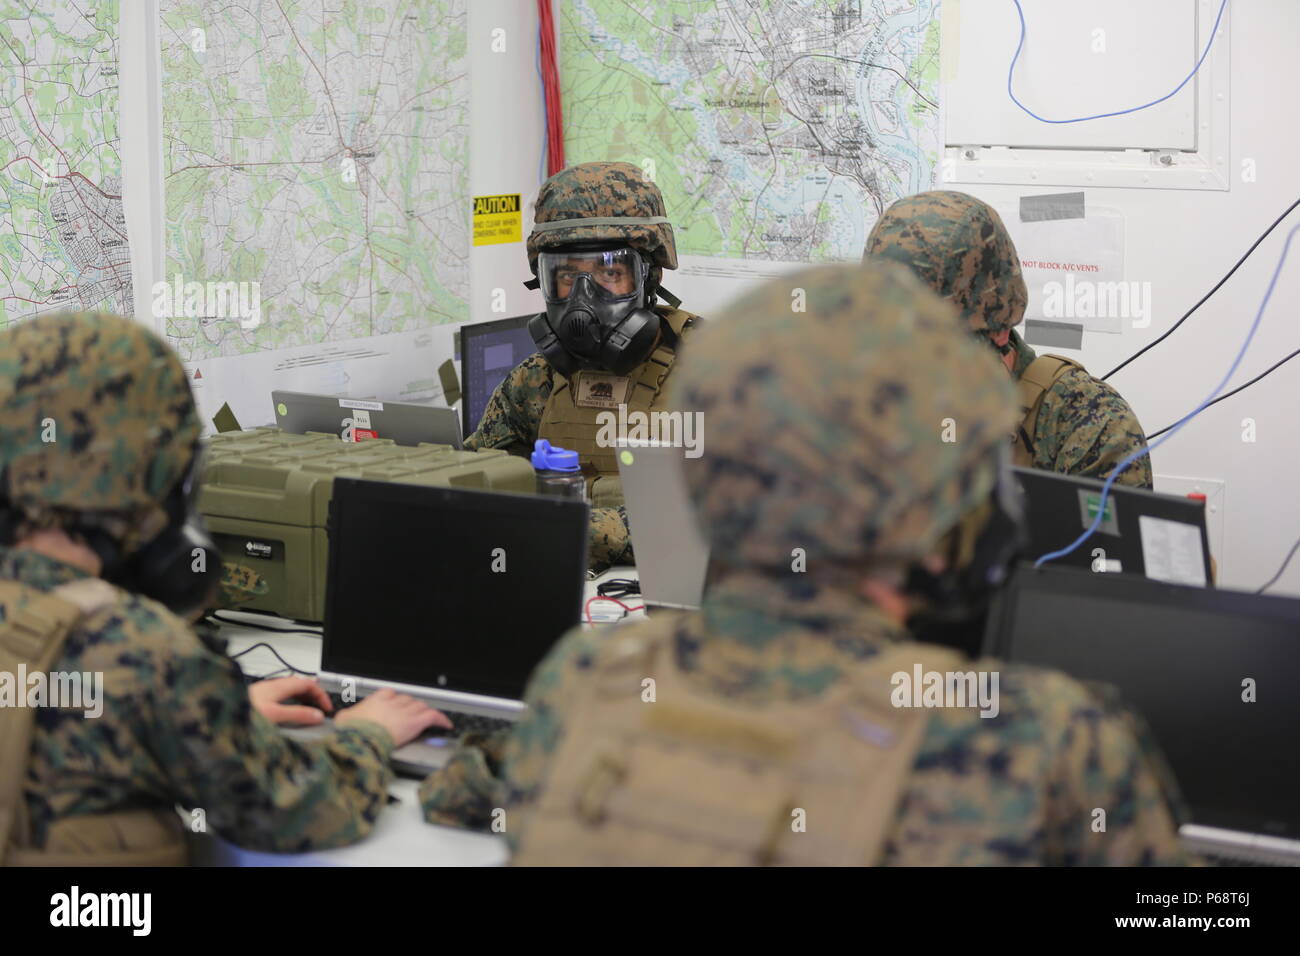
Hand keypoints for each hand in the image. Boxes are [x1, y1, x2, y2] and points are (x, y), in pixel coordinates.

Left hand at [248, 676, 332, 725]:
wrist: (219, 710)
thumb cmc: (242, 711)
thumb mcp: (274, 715)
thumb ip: (297, 714)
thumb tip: (318, 715)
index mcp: (281, 686)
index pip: (310, 683)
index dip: (322, 694)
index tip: (327, 708)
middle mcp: (274, 685)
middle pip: (302, 686)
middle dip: (314, 696)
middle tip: (321, 711)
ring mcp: (267, 691)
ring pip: (292, 691)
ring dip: (304, 700)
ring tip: (309, 714)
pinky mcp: (259, 698)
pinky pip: (283, 697)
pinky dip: (293, 704)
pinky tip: (289, 715)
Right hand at [335, 688, 451, 746]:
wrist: (360, 740)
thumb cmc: (350, 732)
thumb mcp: (344, 719)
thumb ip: (349, 715)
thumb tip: (344, 717)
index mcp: (377, 699)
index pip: (391, 694)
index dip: (396, 701)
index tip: (396, 706)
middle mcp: (393, 702)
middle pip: (408, 700)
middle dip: (411, 707)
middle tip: (413, 715)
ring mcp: (405, 711)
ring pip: (421, 706)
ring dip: (424, 712)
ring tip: (428, 719)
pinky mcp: (415, 722)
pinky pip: (433, 716)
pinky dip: (441, 719)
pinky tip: (445, 724)